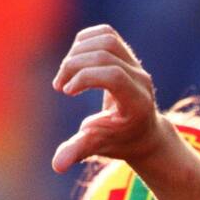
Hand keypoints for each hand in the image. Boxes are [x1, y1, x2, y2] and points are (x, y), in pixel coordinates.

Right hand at [51, 24, 169, 173]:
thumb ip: (79, 151)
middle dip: (74, 66)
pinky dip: (84, 41)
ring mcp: (137, 65)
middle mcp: (141, 80)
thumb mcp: (99, 146)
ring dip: (77, 52)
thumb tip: (57, 165)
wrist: (143, 133)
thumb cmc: (119, 141)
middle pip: (105, 55)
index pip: (114, 75)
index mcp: (137, 102)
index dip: (86, 77)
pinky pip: (105, 34)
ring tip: (66, 74)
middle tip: (60, 86)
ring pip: (106, 40)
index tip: (68, 91)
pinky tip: (73, 60)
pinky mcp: (128, 55)